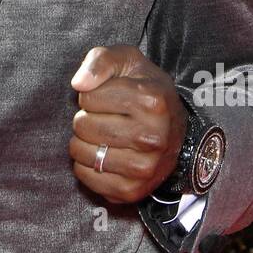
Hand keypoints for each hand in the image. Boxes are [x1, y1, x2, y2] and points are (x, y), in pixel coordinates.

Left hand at [68, 44, 187, 203]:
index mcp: (152, 101)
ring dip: (83, 141)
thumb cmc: (144, 90)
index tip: (107, 97)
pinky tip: (103, 154)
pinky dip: (85, 164)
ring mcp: (145, 168)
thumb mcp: (127, 61)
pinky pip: (86, 176)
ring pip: (81, 152)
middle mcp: (153, 137)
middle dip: (85, 117)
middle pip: (83, 125)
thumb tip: (79, 83)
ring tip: (103, 135)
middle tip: (105, 118)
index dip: (91, 95)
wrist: (173, 129)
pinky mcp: (132, 191)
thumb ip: (100, 61)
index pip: (88, 97)